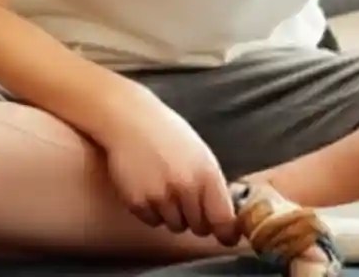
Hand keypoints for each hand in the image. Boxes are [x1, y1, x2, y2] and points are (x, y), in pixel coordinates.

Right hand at [98, 94, 241, 246]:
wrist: (130, 121)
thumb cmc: (168, 133)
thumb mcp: (201, 154)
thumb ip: (212, 183)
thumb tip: (224, 212)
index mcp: (207, 175)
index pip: (223, 218)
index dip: (227, 232)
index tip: (228, 237)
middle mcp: (185, 188)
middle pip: (199, 227)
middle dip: (198, 220)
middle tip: (190, 203)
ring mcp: (160, 197)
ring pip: (175, 226)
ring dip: (174, 215)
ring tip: (167, 189)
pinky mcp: (137, 202)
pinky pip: (152, 221)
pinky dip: (153, 212)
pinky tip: (150, 188)